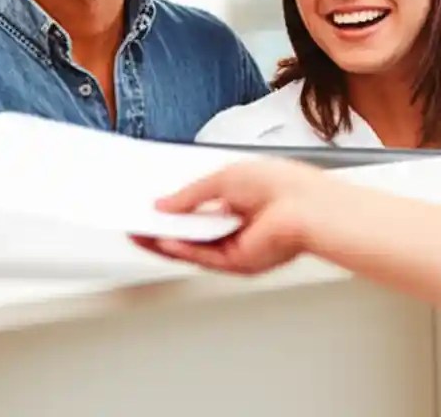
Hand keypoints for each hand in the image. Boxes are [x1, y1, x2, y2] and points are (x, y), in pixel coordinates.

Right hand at [133, 158, 329, 274]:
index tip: (146, 199)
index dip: (170, 204)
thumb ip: (190, 194)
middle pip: (188, 230)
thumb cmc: (282, 184)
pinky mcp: (237, 262)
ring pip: (190, 247)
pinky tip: (161, 241)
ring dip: (162, 240)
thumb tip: (164, 204)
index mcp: (236, 200)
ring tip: (137, 230)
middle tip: (134, 218)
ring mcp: (235, 246)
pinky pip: (201, 257)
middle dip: (160, 225)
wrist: (307, 207)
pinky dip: (179, 250)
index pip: (195, 206)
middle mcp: (234, 225)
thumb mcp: (224, 177)